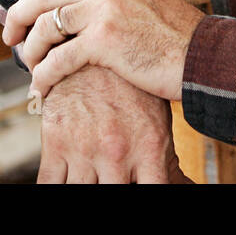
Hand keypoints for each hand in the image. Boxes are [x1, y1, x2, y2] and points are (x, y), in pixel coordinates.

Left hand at [3, 0, 205, 100]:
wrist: (205, 57)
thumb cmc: (178, 35)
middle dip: (19, 13)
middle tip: (9, 33)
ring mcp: (106, 8)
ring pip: (47, 23)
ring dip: (30, 46)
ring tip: (27, 63)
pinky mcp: (105, 40)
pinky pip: (59, 57)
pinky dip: (44, 73)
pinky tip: (41, 85)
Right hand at [35, 65, 192, 182]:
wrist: (101, 39)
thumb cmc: (134, 88)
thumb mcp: (158, 124)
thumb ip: (167, 165)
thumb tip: (187, 190)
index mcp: (150, 150)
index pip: (155, 192)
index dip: (150, 195)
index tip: (142, 187)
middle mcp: (117, 152)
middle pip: (114, 194)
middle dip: (114, 188)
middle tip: (115, 177)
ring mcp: (85, 147)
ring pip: (79, 193)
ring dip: (84, 187)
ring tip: (91, 177)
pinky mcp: (55, 141)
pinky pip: (48, 183)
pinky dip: (52, 188)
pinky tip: (65, 181)